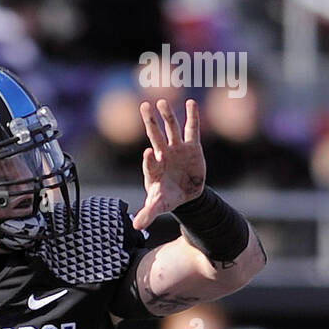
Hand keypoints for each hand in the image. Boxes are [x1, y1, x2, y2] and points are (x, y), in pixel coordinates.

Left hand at [133, 99, 205, 230]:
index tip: (149, 153)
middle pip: (156, 136)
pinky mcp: (192, 146)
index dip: (149, 158)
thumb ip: (148, 213)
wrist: (185, 195)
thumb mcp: (158, 207)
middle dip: (150, 123)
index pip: (150, 162)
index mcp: (154, 169)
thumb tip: (136, 226)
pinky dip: (192, 116)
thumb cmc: (167, 198)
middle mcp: (163, 154)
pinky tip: (190, 103)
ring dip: (167, 116)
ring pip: (171, 129)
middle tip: (144, 107)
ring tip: (162, 102)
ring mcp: (177, 148)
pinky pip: (192, 129)